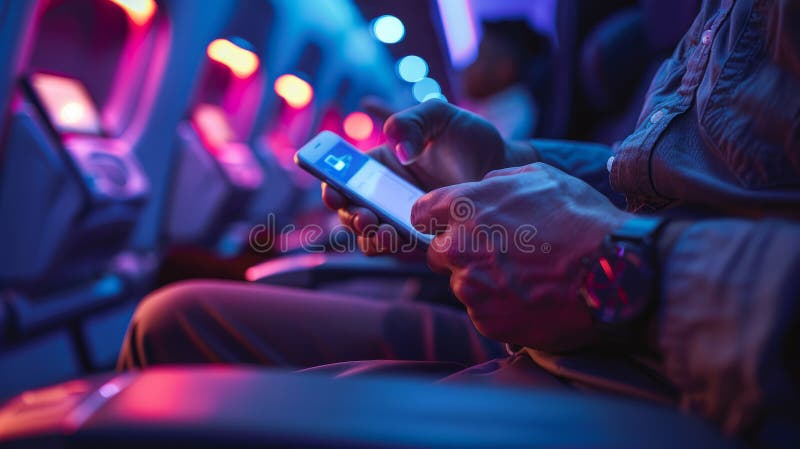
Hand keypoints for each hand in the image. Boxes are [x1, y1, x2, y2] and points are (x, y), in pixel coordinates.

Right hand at [322, 100, 535, 255]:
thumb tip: (399, 152)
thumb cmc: (469, 137)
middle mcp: (383, 195)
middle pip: (350, 213)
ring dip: (370, 238)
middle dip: (350, 218)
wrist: (505, 168)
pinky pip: (400, 251)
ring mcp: (401, 220)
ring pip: (370, 238)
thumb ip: (413, 122)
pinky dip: (396, 249)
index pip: (342, 179)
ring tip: (386, 232)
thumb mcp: (440, 115)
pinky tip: (406, 239)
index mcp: (378, 165)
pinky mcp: (421, 240)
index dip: (330, 186)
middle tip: (365, 217)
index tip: (335, 191)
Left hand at [411, 163, 631, 350]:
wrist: (612, 274)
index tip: (449, 225)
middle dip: (459, 252)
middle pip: (437, 253)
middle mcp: (458, 247)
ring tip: (525, 276)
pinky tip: (531, 297)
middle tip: (498, 253)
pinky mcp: (485, 320)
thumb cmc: (582, 220)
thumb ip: (498, 180)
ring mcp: (470, 287)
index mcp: (466, 207)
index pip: (420, 213)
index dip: (435, 219)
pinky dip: (500, 307)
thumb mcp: (541, 177)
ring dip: (482, 281)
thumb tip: (483, 185)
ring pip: (462, 283)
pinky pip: (483, 311)